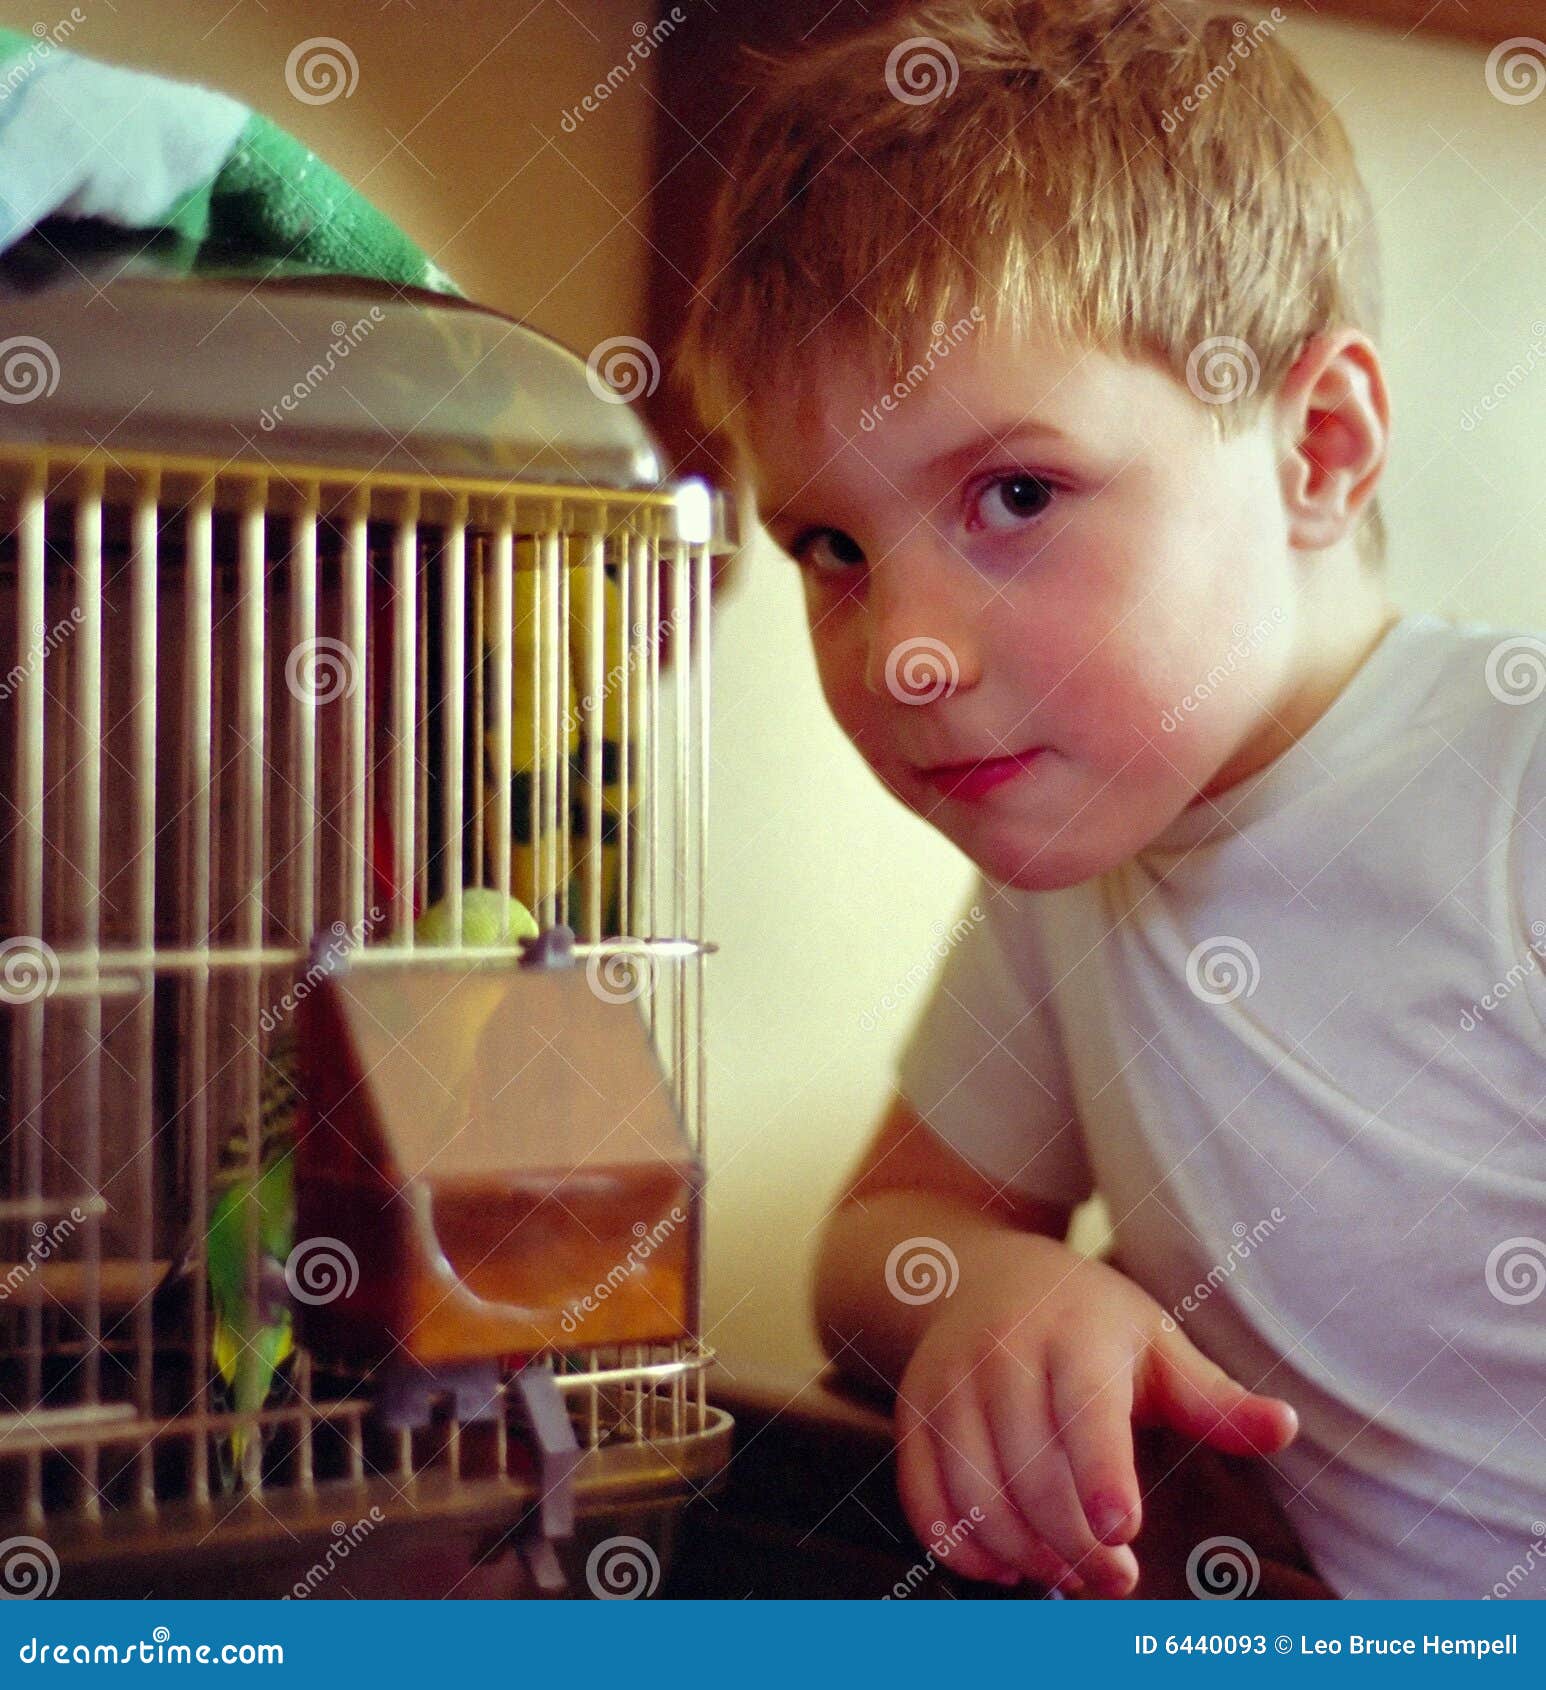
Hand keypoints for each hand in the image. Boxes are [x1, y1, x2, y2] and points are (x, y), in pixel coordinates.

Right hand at [893, 1236, 1298, 1594]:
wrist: (989, 1277)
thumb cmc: (1092, 1323)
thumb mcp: (1157, 1344)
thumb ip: (1215, 1398)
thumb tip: (1286, 1427)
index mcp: (1075, 1332)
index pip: (1085, 1410)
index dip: (1101, 1475)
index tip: (1124, 1534)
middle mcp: (1002, 1353)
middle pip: (1031, 1468)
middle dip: (1073, 1542)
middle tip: (1115, 1581)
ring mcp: (950, 1382)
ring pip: (975, 1491)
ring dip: (1022, 1552)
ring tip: (1067, 1573)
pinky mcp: (915, 1413)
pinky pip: (924, 1496)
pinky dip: (962, 1547)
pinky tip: (1005, 1564)